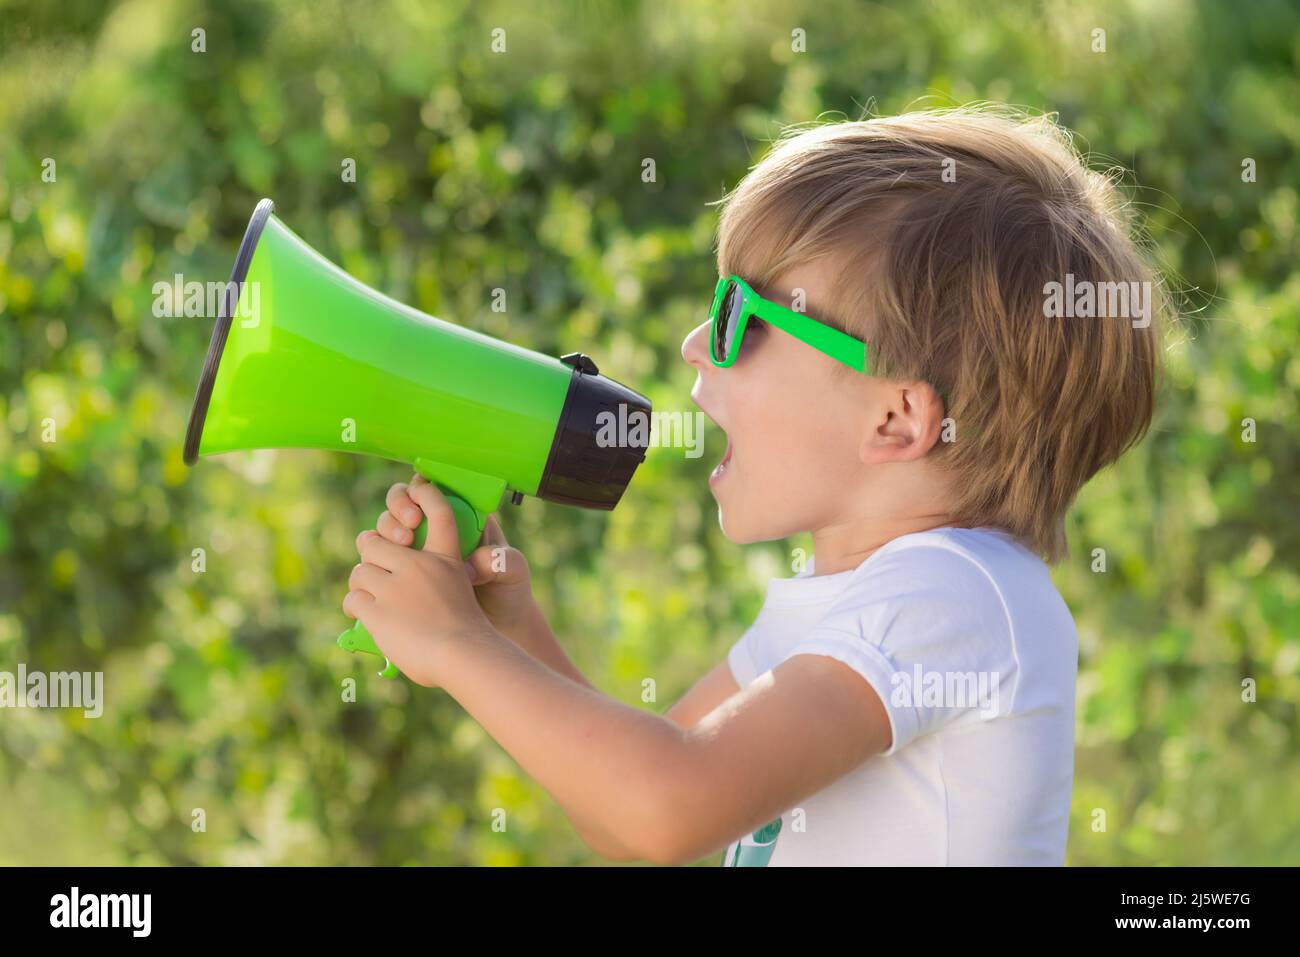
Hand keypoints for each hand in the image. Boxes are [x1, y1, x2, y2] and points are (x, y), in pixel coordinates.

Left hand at [343, 481, 496, 686]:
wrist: (463, 655)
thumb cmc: (469, 634)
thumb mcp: (464, 594)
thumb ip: (443, 581)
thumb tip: (423, 584)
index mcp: (445, 557)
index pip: (439, 511)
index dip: (426, 494)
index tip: (419, 488)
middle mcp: (417, 564)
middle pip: (375, 540)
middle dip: (370, 552)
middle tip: (374, 568)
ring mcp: (395, 585)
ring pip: (359, 571)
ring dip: (361, 584)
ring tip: (369, 598)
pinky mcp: (377, 609)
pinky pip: (353, 598)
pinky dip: (356, 606)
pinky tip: (364, 615)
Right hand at [375, 474, 538, 636]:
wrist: (496, 626)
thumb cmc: (508, 592)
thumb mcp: (511, 571)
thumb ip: (497, 560)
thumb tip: (470, 565)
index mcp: (463, 516)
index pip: (432, 489)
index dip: (419, 490)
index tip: (420, 508)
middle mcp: (434, 529)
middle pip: (402, 502)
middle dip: (398, 508)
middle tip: (409, 529)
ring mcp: (416, 551)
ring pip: (386, 528)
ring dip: (385, 532)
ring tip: (402, 545)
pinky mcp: (401, 574)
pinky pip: (379, 559)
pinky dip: (374, 558)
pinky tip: (381, 568)